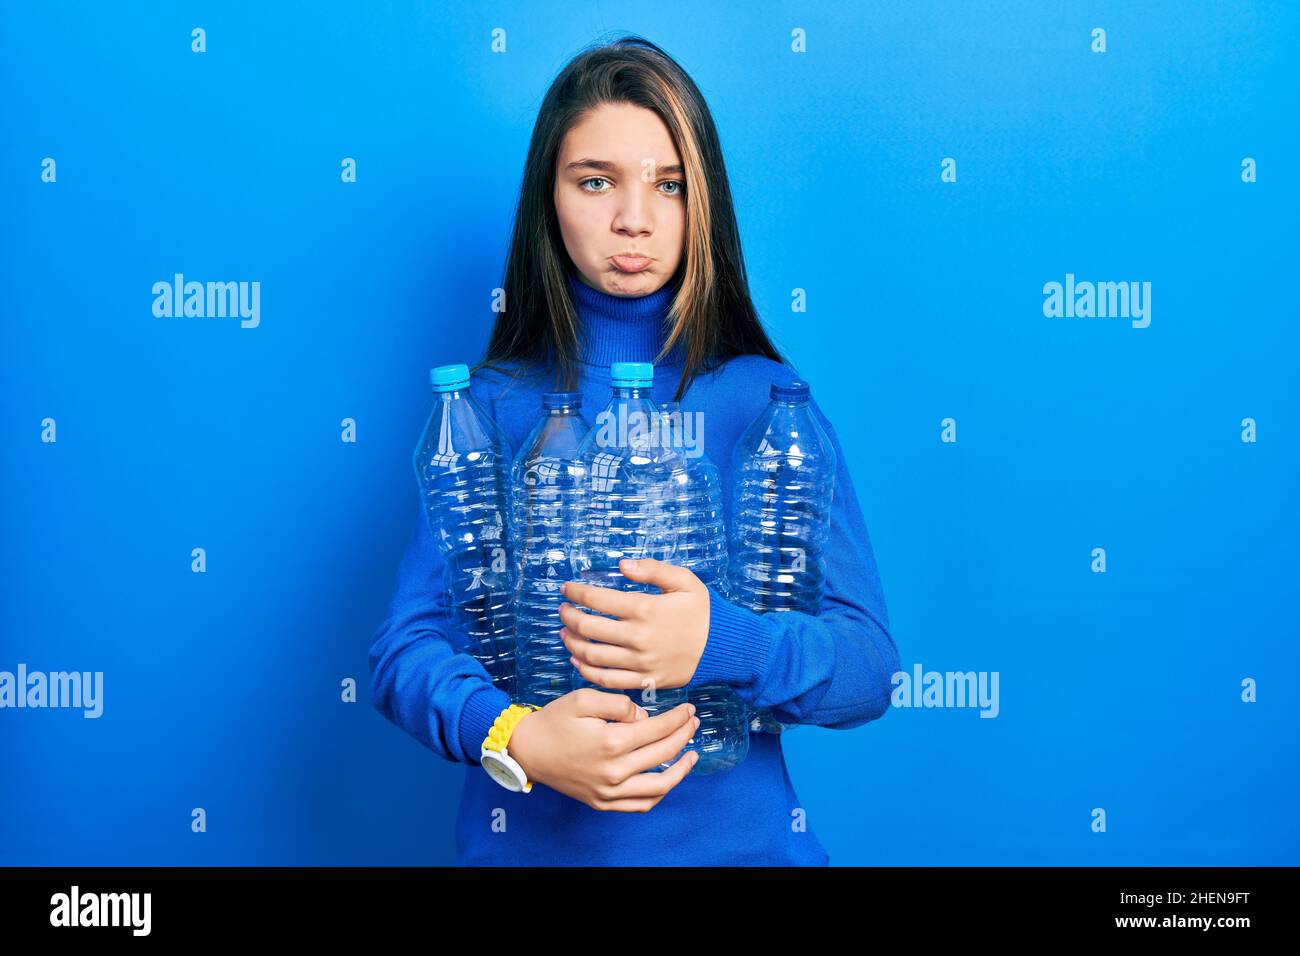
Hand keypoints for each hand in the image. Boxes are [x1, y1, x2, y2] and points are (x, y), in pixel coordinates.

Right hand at [506, 688, 699, 811]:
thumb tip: (644, 717)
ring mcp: (609, 791)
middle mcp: (615, 771)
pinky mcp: (603, 803)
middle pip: (664, 753)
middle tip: (693, 722)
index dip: (678, 718)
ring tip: (691, 754)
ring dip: (681, 769)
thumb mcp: (584, 698)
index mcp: (612, 741)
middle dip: (684, 735)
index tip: (689, 709)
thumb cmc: (554, 721)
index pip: (659, 729)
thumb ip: (620, 703)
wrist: (526, 750)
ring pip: (660, 786)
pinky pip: (641, 805)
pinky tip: (668, 778)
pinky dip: (660, 793)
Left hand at [558, 558, 709, 693]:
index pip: (597, 599)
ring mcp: (640, 662)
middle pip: (589, 628)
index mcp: (645, 609)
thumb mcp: (684, 581)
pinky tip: (578, 660)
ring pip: (593, 655)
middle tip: (562, 609)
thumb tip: (621, 565)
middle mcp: (638, 637)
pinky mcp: (645, 680)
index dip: (576, 593)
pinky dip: (587, 671)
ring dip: (572, 643)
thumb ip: (652, 570)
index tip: (567, 588)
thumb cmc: (703, 611)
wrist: (725, 647)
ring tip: (565, 633)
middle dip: (569, 616)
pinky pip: (608, 680)